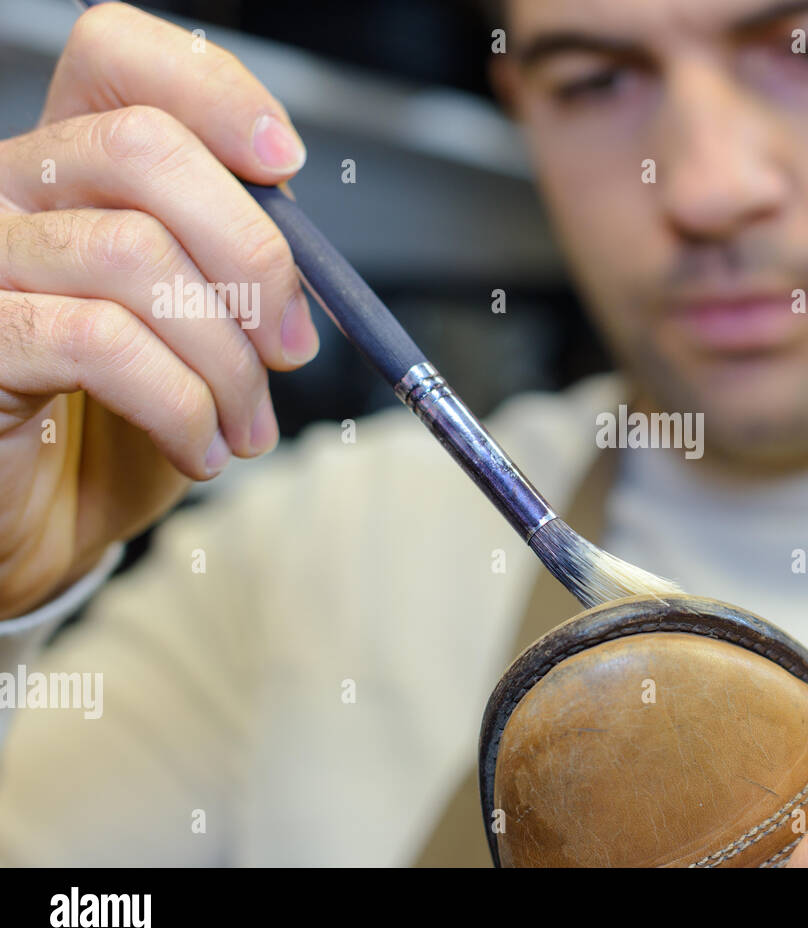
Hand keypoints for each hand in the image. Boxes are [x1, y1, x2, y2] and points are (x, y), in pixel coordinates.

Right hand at [0, 2, 316, 616]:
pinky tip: (201, 447)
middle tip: (290, 347)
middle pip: (144, 149)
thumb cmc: (130, 419)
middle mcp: (14, 192)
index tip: (284, 164)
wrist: (55, 519)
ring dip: (227, 358)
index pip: (118, 58)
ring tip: (248, 424)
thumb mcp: (207, 331)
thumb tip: (309, 269)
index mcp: (75, 167)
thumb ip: (241, 271)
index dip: (211, 91)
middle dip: (252, 255)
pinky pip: (99, 343)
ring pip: (134, 255)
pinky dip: (180, 404)